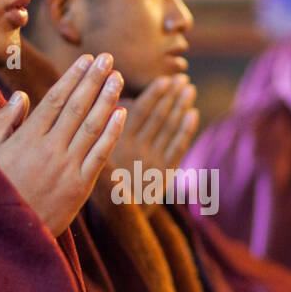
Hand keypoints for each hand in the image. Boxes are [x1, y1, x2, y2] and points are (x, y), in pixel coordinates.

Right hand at [0, 53, 125, 234]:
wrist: (10, 233)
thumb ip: (5, 123)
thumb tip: (21, 95)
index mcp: (27, 138)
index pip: (54, 100)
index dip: (72, 77)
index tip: (86, 59)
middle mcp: (48, 149)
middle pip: (76, 107)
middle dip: (93, 80)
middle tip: (108, 58)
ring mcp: (66, 168)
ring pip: (91, 127)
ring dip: (107, 99)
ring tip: (118, 78)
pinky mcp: (80, 187)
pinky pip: (99, 155)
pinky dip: (112, 133)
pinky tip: (122, 113)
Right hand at [109, 75, 199, 208]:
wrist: (110, 215)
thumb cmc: (101, 174)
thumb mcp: (97, 149)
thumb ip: (108, 126)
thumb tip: (115, 94)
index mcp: (117, 142)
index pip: (140, 111)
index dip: (155, 94)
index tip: (165, 78)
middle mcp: (137, 151)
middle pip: (159, 117)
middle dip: (172, 96)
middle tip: (182, 77)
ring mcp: (152, 163)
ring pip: (170, 130)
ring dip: (181, 107)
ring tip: (189, 88)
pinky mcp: (164, 174)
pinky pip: (178, 148)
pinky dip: (186, 130)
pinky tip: (193, 113)